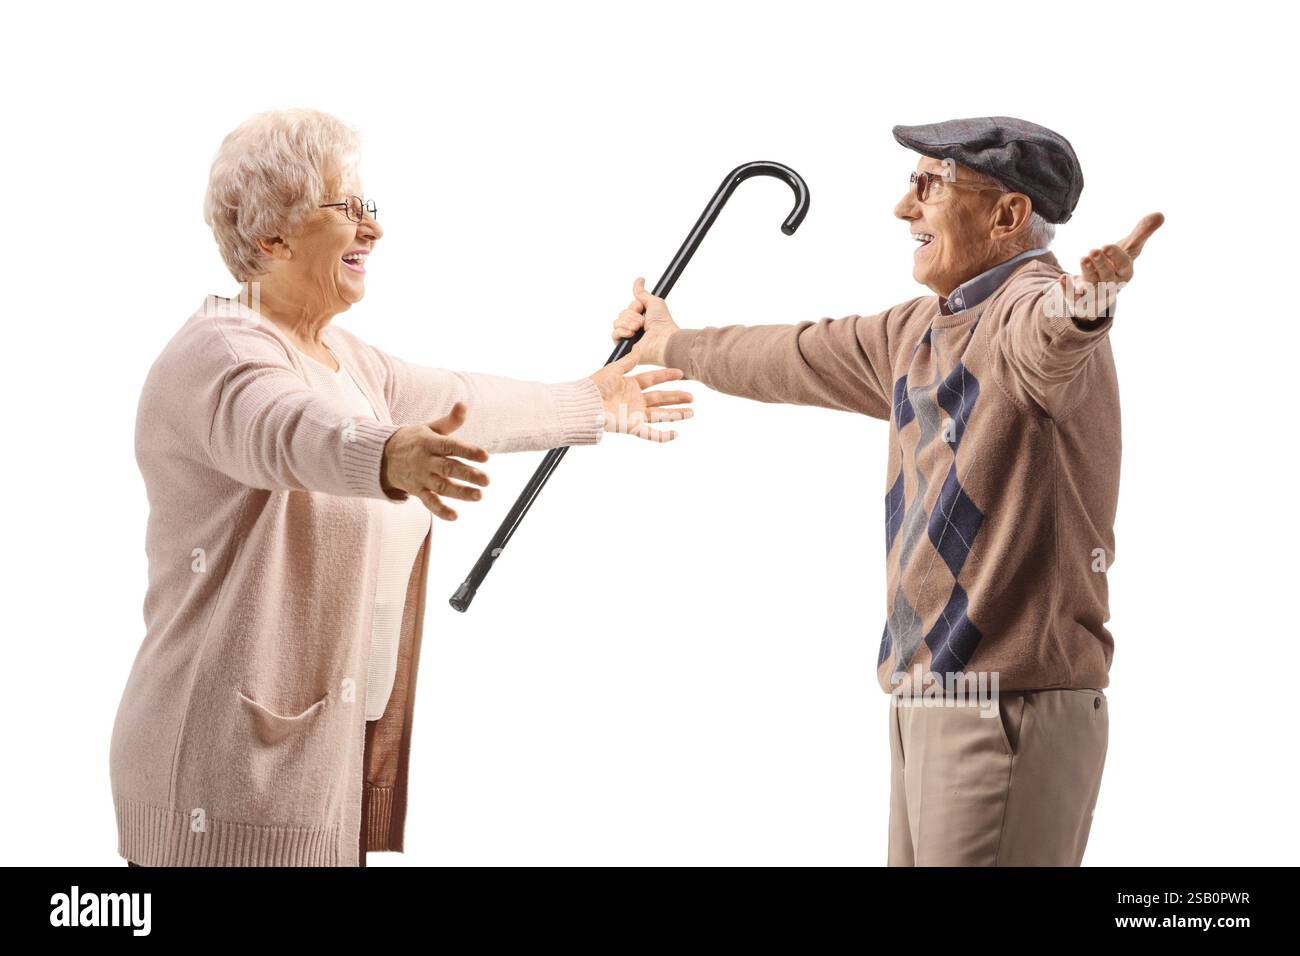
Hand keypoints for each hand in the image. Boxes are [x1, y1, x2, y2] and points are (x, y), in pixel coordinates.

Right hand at [380, 402, 488, 519]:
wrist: (382, 455)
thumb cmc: (415, 440)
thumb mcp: (430, 427)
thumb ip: (450, 420)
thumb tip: (464, 404)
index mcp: (430, 443)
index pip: (451, 446)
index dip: (468, 451)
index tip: (485, 456)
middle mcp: (426, 461)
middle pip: (448, 468)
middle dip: (468, 474)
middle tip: (487, 480)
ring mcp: (421, 477)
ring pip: (442, 487)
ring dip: (460, 493)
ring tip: (478, 496)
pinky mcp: (417, 491)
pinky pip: (429, 502)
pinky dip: (440, 510)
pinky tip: (455, 516)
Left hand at [590, 348, 692, 441]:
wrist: (584, 404)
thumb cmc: (594, 386)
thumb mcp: (613, 370)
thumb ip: (628, 361)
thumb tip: (639, 348)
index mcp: (630, 385)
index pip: (653, 379)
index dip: (667, 376)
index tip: (680, 372)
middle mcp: (635, 400)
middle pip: (661, 398)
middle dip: (676, 397)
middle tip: (691, 396)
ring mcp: (635, 414)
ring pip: (660, 414)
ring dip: (676, 414)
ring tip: (691, 412)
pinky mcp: (632, 426)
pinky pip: (650, 433)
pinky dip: (662, 436)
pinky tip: (675, 435)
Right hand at [611, 276, 679, 366]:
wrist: (663, 340)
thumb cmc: (663, 323)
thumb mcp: (654, 302)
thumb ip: (643, 293)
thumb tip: (639, 280)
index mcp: (642, 319)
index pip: (629, 309)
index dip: (634, 306)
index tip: (641, 308)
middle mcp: (635, 328)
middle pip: (622, 314)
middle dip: (631, 315)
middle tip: (642, 321)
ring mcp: (629, 338)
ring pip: (617, 322)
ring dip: (628, 322)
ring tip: (638, 327)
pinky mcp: (624, 347)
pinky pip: (614, 334)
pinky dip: (622, 331)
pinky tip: (632, 333)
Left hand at [1056, 212, 1164, 320]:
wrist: (1098, 292)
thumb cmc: (1115, 266)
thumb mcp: (1128, 249)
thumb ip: (1141, 232)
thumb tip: (1160, 214)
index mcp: (1125, 273)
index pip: (1123, 265)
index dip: (1116, 256)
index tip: (1106, 246)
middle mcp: (1111, 285)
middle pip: (1107, 276)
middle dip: (1100, 264)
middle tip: (1092, 251)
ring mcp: (1095, 294)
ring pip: (1092, 285)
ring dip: (1087, 273)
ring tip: (1084, 258)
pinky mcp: (1078, 300)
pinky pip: (1073, 298)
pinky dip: (1068, 290)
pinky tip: (1062, 278)